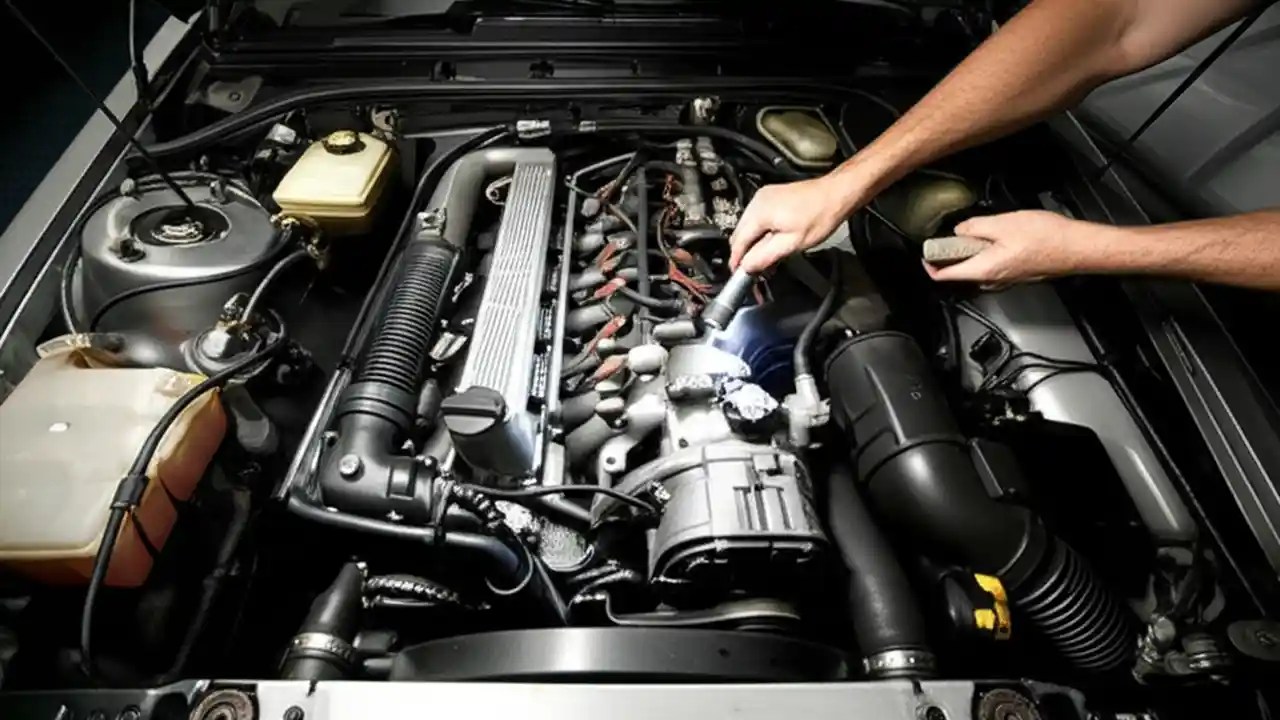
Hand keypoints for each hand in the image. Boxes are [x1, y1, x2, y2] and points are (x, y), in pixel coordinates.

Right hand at [729, 175, 858, 272]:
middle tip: (754, 270)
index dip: (737, 260)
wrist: (836, 194)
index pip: (738, 242)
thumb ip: (765, 256)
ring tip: (766, 259)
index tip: (738, 274)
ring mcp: (763, 196)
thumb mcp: (792, 244)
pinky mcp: (771, 195)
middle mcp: (757, 201)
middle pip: (740, 233)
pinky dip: (760, 231)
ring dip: (753, 243)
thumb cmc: (820, 216)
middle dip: (745, 253)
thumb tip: (746, 267)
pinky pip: (757, 217)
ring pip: (748, 226)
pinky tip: (771, 242)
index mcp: (759, 213)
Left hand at [925, 210, 1092, 284]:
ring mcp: (1006, 279)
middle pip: (960, 272)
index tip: (927, 252)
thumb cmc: (1047, 238)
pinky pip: (994, 265)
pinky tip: (1002, 237)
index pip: (944, 277)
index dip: (930, 265)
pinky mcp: (1017, 274)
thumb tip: (959, 231)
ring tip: (984, 232)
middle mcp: (993, 280)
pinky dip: (989, 252)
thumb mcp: (1003, 223)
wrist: (1078, 247)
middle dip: (954, 253)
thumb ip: (974, 227)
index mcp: (984, 269)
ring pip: (978, 267)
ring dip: (974, 251)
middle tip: (958, 234)